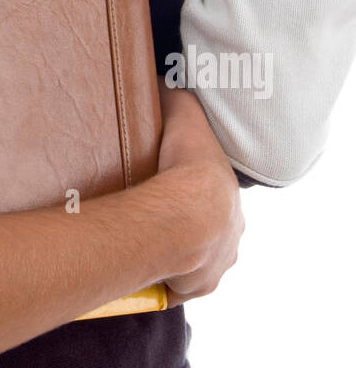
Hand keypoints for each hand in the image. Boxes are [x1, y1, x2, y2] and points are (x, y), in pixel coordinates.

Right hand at [155, 77, 244, 304]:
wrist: (191, 209)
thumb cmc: (189, 162)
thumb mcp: (183, 115)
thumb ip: (174, 99)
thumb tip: (163, 80)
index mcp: (228, 200)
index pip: (211, 200)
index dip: (189, 196)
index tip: (168, 196)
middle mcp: (230, 235)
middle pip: (206, 235)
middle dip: (182, 232)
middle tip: (150, 223)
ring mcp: (216, 264)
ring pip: (193, 264)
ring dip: (172, 259)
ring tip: (140, 249)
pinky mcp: (197, 286)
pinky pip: (176, 287)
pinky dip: (159, 282)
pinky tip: (138, 273)